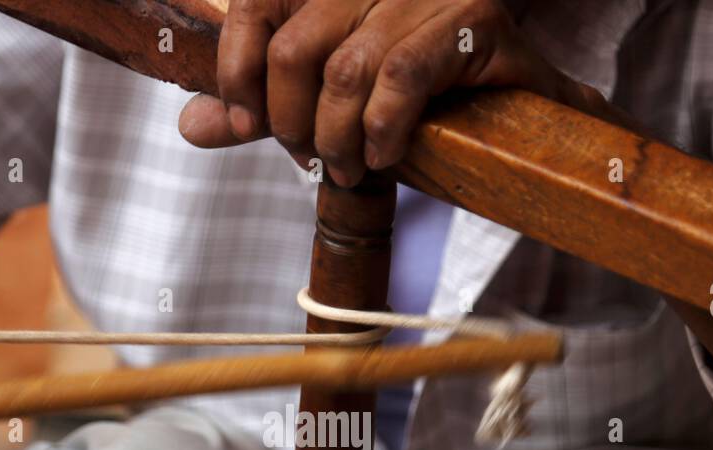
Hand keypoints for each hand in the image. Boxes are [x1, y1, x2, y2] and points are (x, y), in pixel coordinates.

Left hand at [179, 0, 591, 185]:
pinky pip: (401, 79)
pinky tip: (382, 157)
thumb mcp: (327, 95)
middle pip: (294, 50)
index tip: (248, 127)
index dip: (236, 73)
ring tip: (347, 170)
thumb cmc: (417, 89)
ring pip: (344, 73)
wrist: (520, 93)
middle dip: (291, 123)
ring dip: (336, 140)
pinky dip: (381, 132)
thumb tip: (193, 125)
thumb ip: (263, 104)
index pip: (256, 6)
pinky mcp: (475, 20)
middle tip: (310, 159)